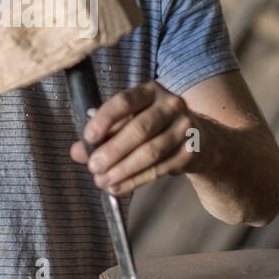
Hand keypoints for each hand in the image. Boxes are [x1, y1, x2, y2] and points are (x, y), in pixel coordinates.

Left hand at [69, 81, 203, 195]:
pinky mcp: (191, 152)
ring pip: (150, 152)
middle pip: (139, 129)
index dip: (105, 119)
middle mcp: (171, 105)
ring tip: (102, 180)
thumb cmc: (155, 128)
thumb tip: (77, 151)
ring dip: (123, 169)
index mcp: (151, 91)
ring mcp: (185, 128)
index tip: (88, 137)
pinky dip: (135, 180)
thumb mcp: (128, 122)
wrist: (202, 140)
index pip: (125, 100)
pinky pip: (159, 169)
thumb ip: (103, 134)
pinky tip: (117, 187)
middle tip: (93, 167)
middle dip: (113, 150)